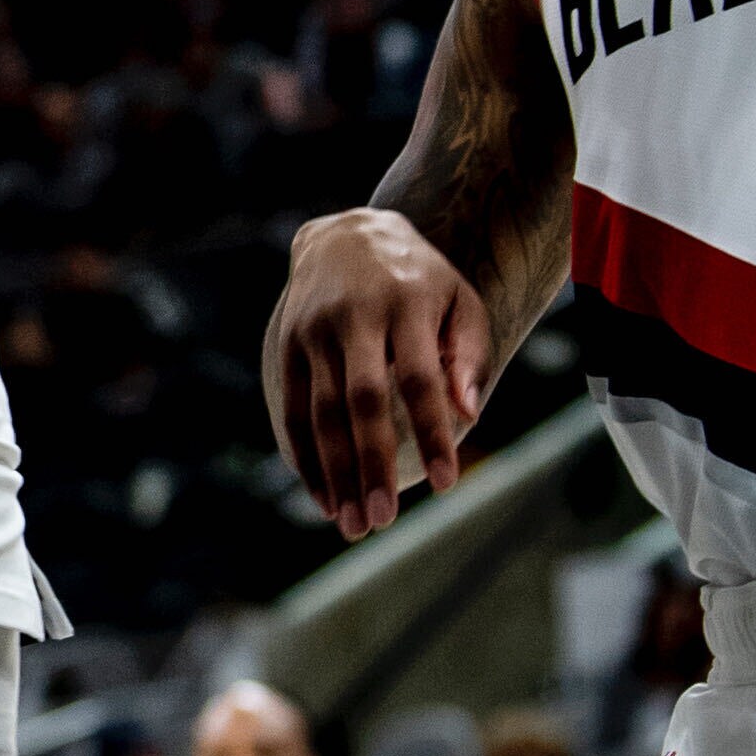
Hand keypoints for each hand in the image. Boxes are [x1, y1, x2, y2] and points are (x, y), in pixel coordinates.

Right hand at [268, 207, 492, 538]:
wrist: (347, 232)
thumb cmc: (419, 279)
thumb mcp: (459, 299)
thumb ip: (468, 354)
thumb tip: (468, 415)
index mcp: (406, 304)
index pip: (420, 378)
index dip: (432, 432)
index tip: (449, 482)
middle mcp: (353, 316)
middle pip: (361, 401)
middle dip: (371, 465)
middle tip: (383, 520)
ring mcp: (313, 330)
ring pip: (320, 412)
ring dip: (335, 472)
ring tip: (352, 524)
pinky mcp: (287, 344)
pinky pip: (292, 408)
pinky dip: (305, 456)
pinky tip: (322, 497)